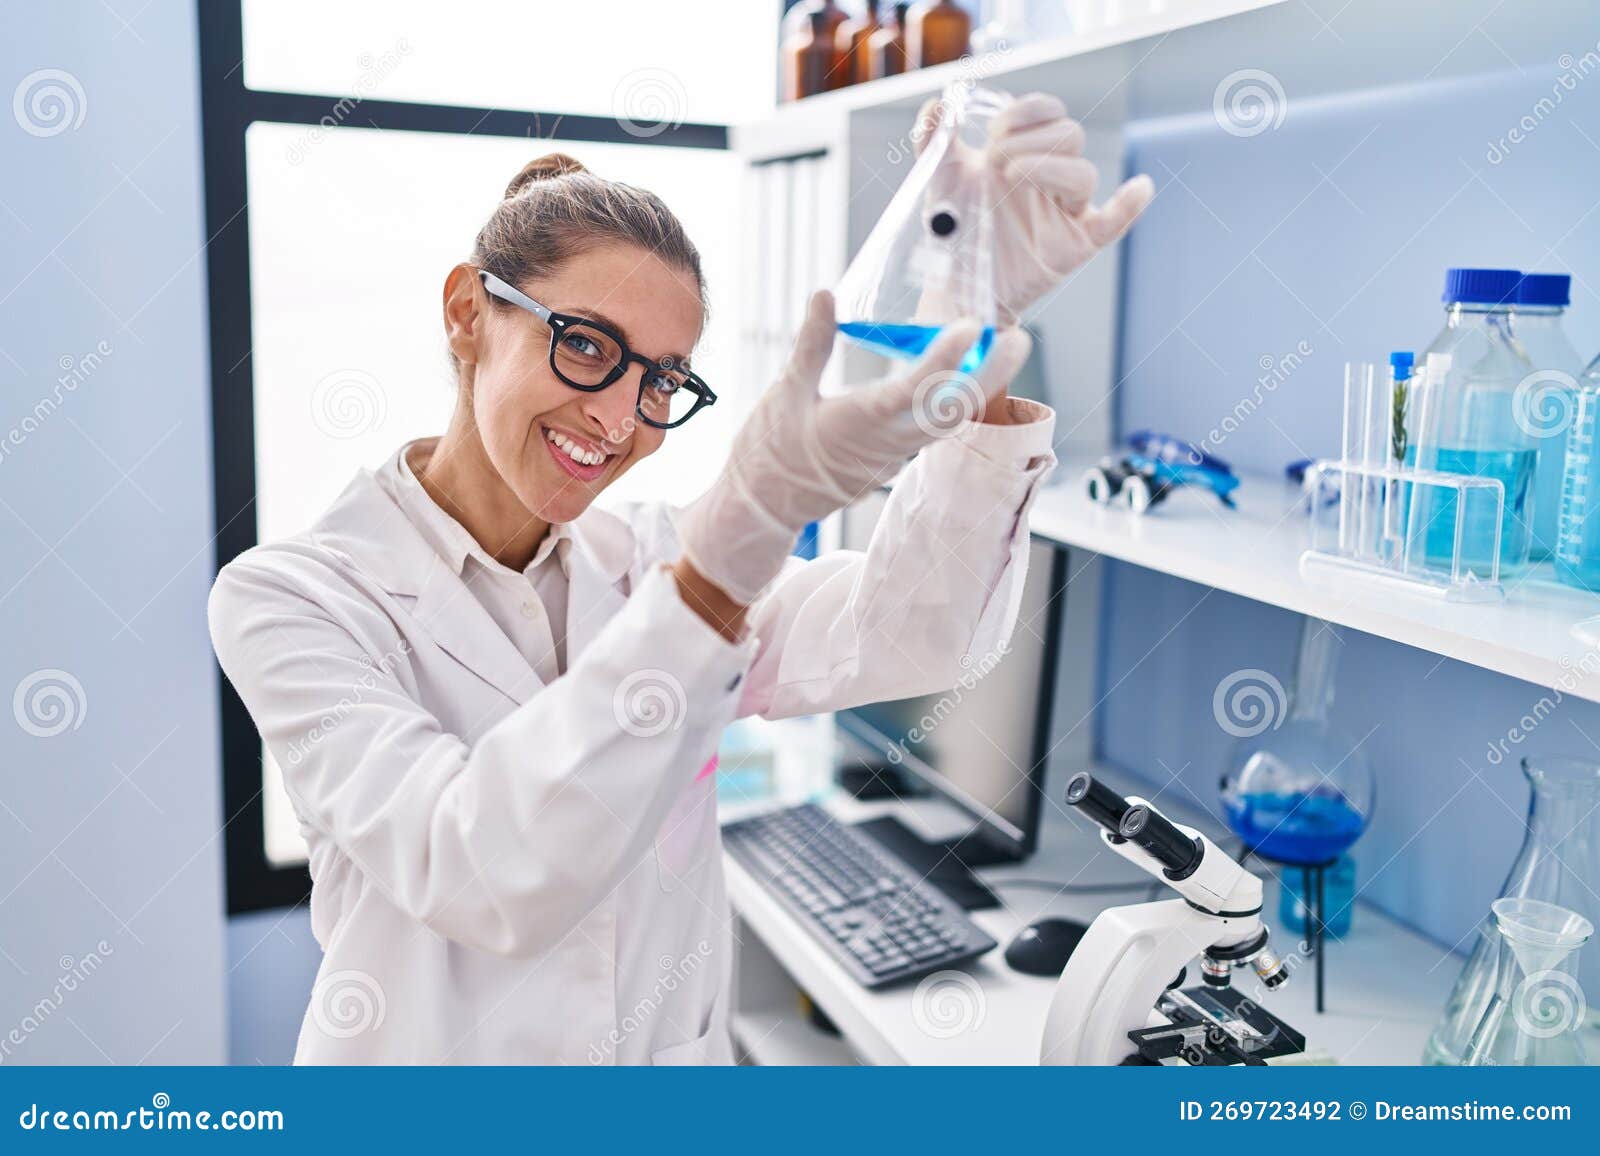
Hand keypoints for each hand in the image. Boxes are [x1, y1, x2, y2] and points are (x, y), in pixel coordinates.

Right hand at [677, 289, 1031, 605]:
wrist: (764, 506)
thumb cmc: (769, 450)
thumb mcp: (785, 391)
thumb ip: (812, 343)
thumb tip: (824, 294)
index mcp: (857, 422)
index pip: (914, 389)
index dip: (946, 358)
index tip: (972, 327)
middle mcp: (885, 443)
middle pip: (951, 409)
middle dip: (989, 374)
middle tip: (1018, 338)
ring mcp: (892, 455)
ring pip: (948, 421)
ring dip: (978, 387)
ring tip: (1003, 350)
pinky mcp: (892, 460)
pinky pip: (934, 430)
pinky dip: (954, 401)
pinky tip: (966, 377)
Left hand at [918, 91, 1153, 325]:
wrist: (954, 283)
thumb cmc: (954, 229)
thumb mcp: (940, 178)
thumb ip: (934, 138)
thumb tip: (938, 102)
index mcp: (1027, 151)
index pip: (1048, 111)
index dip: (1026, 110)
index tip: (992, 128)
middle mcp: (1050, 177)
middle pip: (1069, 135)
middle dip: (1030, 139)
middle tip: (995, 161)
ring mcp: (1066, 210)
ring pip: (1083, 173)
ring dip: (1049, 165)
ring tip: (1011, 176)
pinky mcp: (1075, 244)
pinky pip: (1113, 223)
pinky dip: (1129, 206)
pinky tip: (1139, 189)